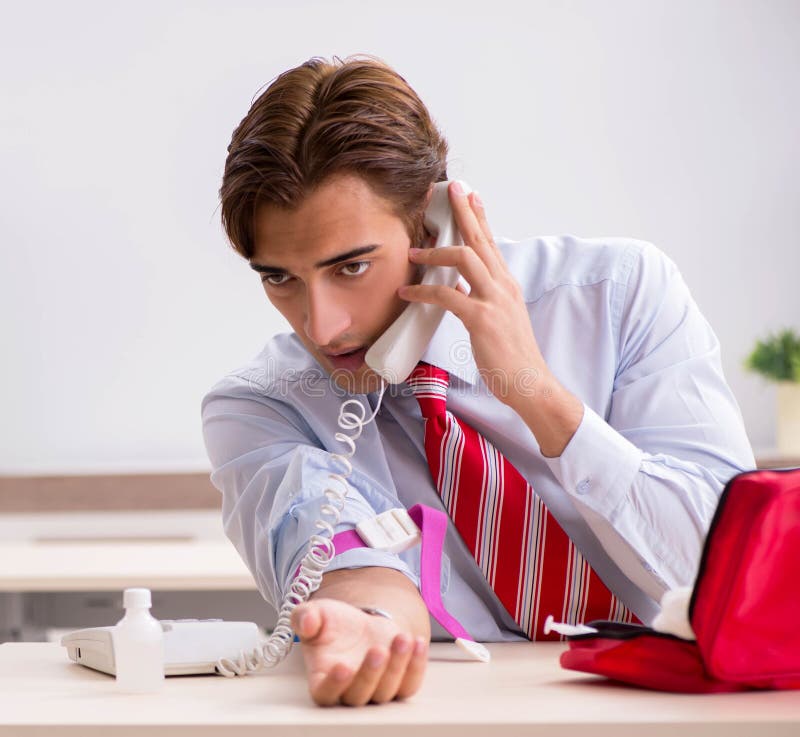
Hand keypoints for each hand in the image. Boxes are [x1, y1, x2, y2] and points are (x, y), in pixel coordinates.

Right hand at [291, 598, 428, 705]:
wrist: (361, 626)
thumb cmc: (334, 626)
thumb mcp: (316, 614)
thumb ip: (304, 617)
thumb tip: (305, 621)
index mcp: (323, 681)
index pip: (326, 694)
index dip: (334, 684)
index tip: (343, 666)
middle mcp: (349, 692)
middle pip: (359, 695)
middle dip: (370, 673)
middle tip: (377, 650)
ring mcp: (377, 691)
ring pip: (387, 690)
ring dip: (397, 666)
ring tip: (401, 639)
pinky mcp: (400, 684)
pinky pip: (410, 683)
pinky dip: (416, 666)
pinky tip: (417, 644)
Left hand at [399, 181, 546, 405]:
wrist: (529, 383)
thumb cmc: (511, 356)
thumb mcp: (496, 320)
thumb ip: (477, 299)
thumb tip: (456, 289)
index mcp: (507, 285)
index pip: (491, 243)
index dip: (479, 217)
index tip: (469, 196)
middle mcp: (503, 286)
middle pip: (480, 239)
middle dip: (463, 212)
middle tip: (449, 189)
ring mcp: (494, 300)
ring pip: (464, 258)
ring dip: (435, 252)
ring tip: (413, 253)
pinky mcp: (481, 319)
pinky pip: (447, 296)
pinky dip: (424, 292)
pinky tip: (408, 294)